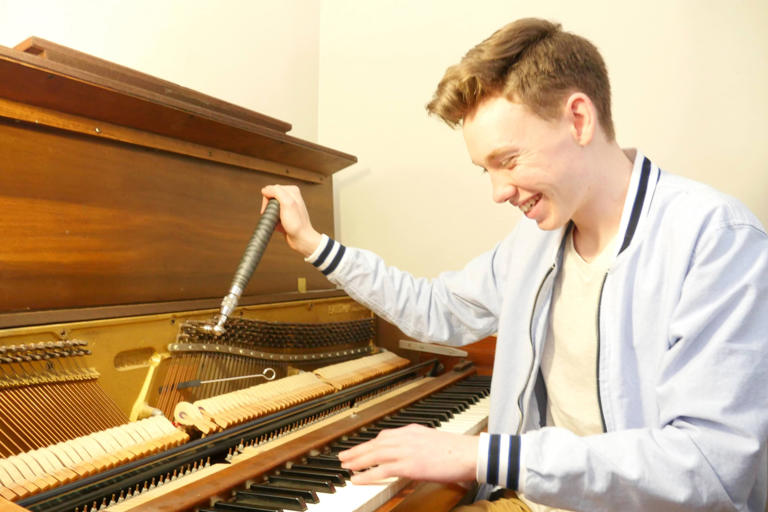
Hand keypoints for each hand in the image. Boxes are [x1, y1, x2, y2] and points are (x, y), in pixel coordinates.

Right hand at [261, 185, 322, 256]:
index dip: (268, 200)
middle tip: (275, 216)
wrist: (301, 239)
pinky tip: (278, 224)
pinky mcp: (285, 214)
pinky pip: (273, 214)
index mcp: (292, 190)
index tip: (271, 209)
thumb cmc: (296, 224)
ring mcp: (288, 206)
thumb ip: (277, 192)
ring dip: (270, 214)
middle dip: (269, 207)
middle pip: (270, 197)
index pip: (271, 189)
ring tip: (277, 221)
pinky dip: (273, 219)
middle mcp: (291, 196)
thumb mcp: (287, 203)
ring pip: (270, 206)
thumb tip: (265, 190)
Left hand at [338, 424, 478, 484]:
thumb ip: (420, 445)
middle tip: (344, 456)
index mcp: (413, 431)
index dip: (370, 443)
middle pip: (376, 443)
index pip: (385, 435)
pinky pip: (382, 470)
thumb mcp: (435, 442)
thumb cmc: (458, 451)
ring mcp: (408, 451)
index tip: (360, 447)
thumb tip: (414, 456)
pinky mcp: (410, 465)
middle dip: (358, 450)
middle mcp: (407, 437)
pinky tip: (357, 479)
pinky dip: (367, 474)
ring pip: (375, 454)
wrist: (470, 454)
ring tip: (346, 466)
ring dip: (358, 460)